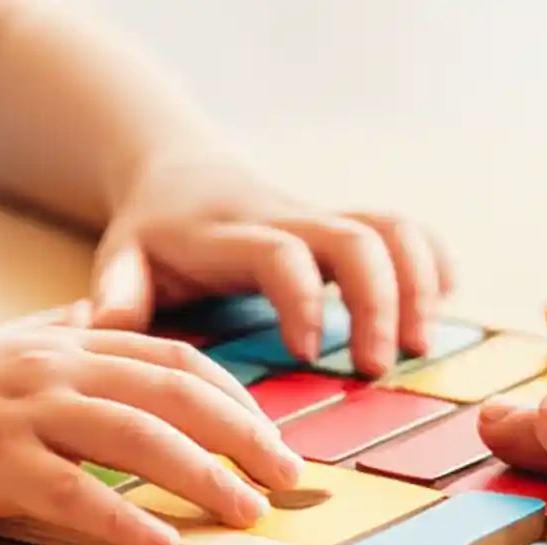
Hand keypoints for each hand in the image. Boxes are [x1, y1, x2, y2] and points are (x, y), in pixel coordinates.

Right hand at [0, 302, 302, 544]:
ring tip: (247, 513)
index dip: (233, 396)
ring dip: (202, 477)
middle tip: (287, 476)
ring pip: (135, 439)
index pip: (172, 359)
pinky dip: (124, 522)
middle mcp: (48, 369)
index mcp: (59, 344)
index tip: (271, 434)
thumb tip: (103, 316)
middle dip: (242, 433)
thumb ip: (54, 331)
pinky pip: (71, 494)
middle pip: (172, 394)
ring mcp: (16, 415)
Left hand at [88, 151, 454, 375]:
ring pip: (392, 228)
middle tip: (377, 367)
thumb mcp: (122, 257)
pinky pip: (405, 228)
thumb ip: (115, 293)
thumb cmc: (153, 232)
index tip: (309, 353)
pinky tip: (445, 297)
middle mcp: (289, 221)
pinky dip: (433, 258)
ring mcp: (323, 221)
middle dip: (380, 301)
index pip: (283, 253)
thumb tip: (100, 334)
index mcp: (234, 235)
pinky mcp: (344, 226)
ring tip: (420, 345)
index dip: (304, 298)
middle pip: (357, 237)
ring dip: (417, 283)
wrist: (181, 174)